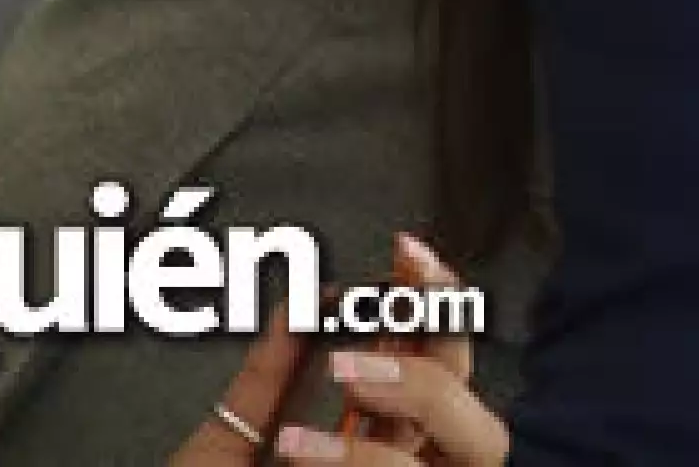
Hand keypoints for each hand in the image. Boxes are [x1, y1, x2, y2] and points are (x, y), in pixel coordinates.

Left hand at [171, 236, 502, 466]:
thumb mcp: (227, 447)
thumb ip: (266, 380)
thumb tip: (300, 303)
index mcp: (368, 437)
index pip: (428, 356)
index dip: (429, 300)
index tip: (407, 253)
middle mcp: (401, 464)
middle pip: (467, 388)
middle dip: (444, 325)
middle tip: (397, 289)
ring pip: (472, 441)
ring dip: (412, 389)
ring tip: (346, 371)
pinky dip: (355, 459)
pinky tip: (300, 447)